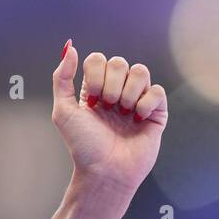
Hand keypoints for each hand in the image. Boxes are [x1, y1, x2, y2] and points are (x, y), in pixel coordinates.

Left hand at [51, 40, 167, 195]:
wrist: (105, 171)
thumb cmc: (83, 145)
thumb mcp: (63, 110)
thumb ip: (62, 78)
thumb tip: (69, 47)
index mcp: (95, 88)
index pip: (98, 59)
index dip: (95, 75)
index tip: (91, 101)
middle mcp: (116, 91)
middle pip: (120, 62)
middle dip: (111, 84)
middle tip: (107, 107)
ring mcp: (137, 100)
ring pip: (140, 71)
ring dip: (128, 93)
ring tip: (123, 113)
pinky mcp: (156, 113)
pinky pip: (157, 91)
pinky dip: (145, 104)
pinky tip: (137, 120)